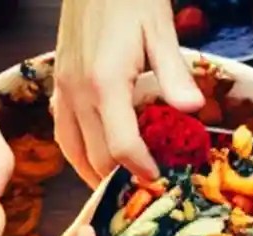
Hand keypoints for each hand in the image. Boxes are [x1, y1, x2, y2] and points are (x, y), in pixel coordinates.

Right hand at [53, 0, 202, 186]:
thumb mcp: (160, 31)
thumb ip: (175, 75)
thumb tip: (194, 110)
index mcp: (105, 83)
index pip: (120, 147)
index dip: (142, 169)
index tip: (161, 178)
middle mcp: (78, 92)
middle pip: (96, 157)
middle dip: (121, 178)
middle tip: (148, 186)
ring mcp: (63, 89)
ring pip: (72, 151)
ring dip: (96, 172)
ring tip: (122, 181)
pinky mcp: (58, 83)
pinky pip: (62, 131)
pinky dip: (78, 152)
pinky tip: (97, 156)